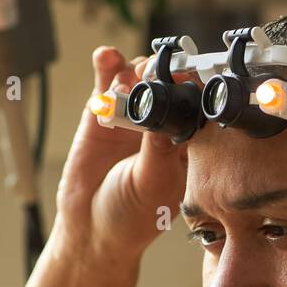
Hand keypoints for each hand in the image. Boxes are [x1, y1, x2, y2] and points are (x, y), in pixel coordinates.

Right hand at [55, 46, 190, 259]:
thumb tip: (166, 108)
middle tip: (158, 71)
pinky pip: (107, 83)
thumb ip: (158, 148)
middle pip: (168, 86)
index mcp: (187, 146)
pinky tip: (106, 56)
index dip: (195, 89)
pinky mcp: (102, 114)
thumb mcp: (152, 184)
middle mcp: (162, 128)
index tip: (192, 74)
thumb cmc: (131, 218)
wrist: (89, 230)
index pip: (197, 108)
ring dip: (136, 69)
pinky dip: (106, 66)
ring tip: (132, 75)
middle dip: (164, 74)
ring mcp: (132, 119)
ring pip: (139, 79)